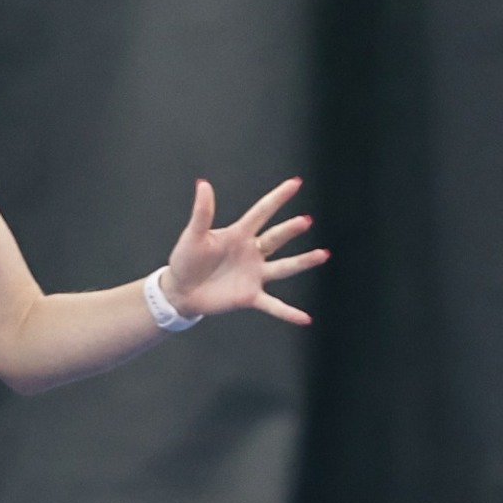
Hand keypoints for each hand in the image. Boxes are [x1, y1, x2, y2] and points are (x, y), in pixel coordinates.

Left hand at [164, 178, 327, 324]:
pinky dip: (288, 312)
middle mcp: (252, 252)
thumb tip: (203, 183)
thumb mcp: (193, 235)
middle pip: (275, 238)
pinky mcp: (250, 296)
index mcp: (239, 234)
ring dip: (302, 262)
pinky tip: (305, 318)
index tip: (295, 183)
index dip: (277, 197)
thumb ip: (202, 212)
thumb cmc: (186, 259)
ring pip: (283, 267)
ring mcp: (254, 275)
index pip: (262, 212)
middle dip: (289, 230)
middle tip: (305, 221)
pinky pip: (273, 305)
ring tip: (323, 254)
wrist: (180, 290)